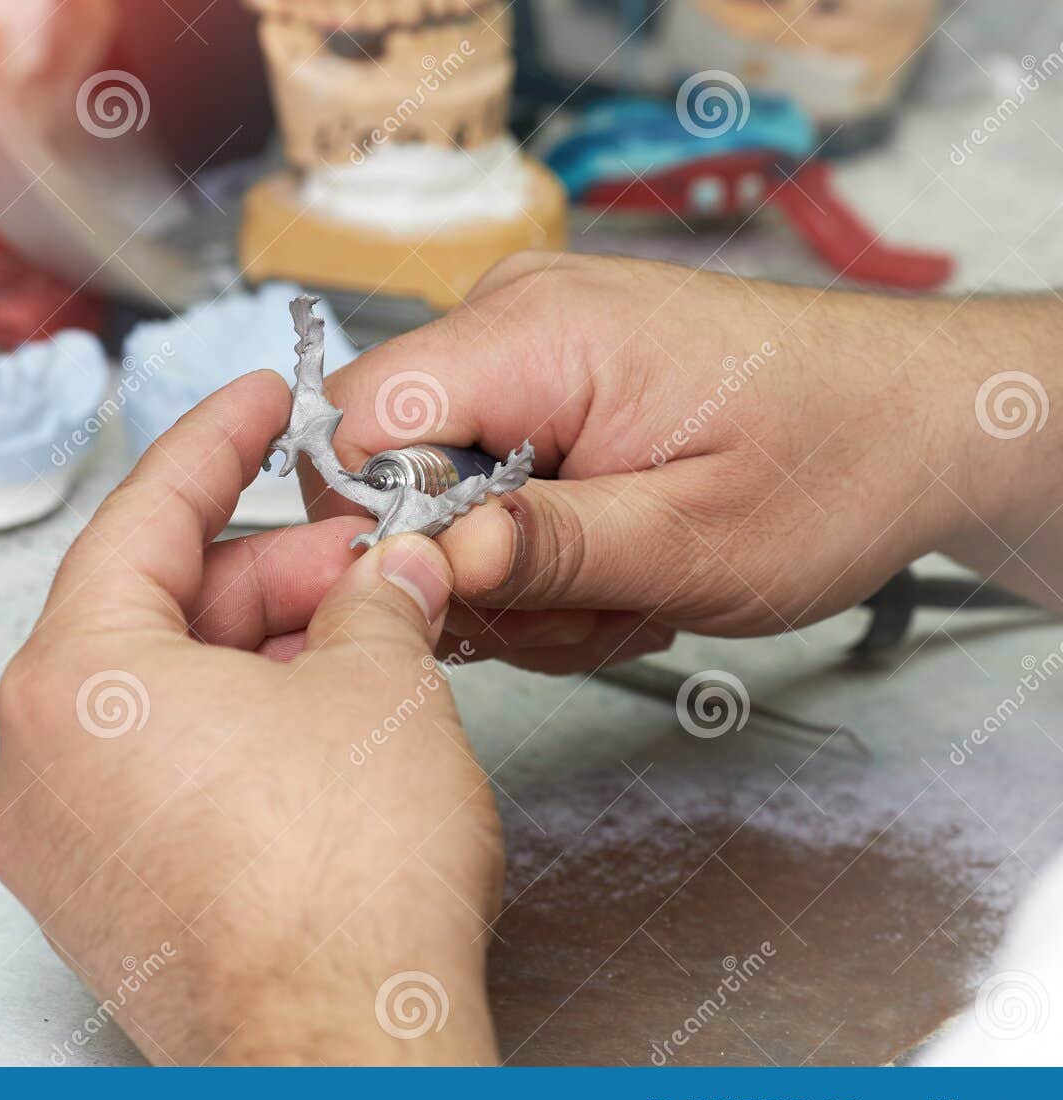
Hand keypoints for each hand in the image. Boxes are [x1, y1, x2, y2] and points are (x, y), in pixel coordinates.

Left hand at [0, 373, 502, 1064]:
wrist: (340, 1056)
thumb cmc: (339, 884)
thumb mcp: (375, 684)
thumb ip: (376, 599)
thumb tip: (393, 575)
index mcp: (72, 680)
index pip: (140, 516)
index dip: (214, 442)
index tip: (258, 401)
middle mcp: (37, 760)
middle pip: (152, 612)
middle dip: (268, 571)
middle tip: (364, 555)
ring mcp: (63, 842)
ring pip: (159, 699)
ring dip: (258, 653)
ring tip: (363, 639)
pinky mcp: (105, 903)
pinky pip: (159, 776)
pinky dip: (233, 730)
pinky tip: (319, 724)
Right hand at [304, 253, 1062, 654]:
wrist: (920, 417)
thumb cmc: (835, 465)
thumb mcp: (695, 540)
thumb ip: (552, 548)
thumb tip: (436, 560)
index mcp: (538, 333)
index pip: (358, 421)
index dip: (383, 525)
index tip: (472, 591)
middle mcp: (515, 316)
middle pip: (391, 466)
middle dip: (470, 566)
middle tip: (582, 605)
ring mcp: (530, 343)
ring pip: (440, 489)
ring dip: (519, 571)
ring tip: (624, 585)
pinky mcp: (549, 377)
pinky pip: (488, 476)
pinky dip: (541, 543)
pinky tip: (620, 558)